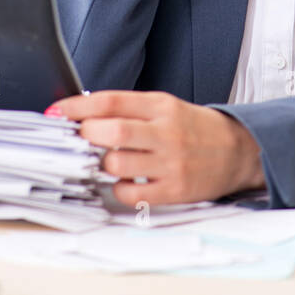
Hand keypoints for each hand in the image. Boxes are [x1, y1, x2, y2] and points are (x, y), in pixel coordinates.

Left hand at [45, 90, 266, 204]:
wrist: (238, 150)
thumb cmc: (193, 127)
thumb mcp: (165, 106)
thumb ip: (130, 109)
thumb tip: (84, 114)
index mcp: (160, 105)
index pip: (111, 101)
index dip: (77, 107)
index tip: (56, 112)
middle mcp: (165, 132)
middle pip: (111, 132)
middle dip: (85, 135)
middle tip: (80, 138)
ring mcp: (170, 162)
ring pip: (116, 164)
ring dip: (101, 163)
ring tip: (105, 160)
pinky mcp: (175, 190)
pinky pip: (131, 193)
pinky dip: (118, 188)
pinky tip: (123, 181)